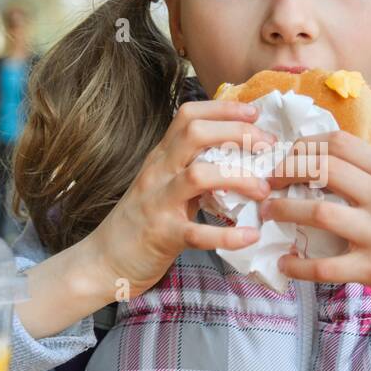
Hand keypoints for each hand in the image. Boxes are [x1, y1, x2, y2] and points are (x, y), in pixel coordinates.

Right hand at [85, 100, 277, 299]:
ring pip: (198, 175)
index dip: (224, 109)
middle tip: (268, 146)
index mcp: (161, 158)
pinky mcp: (162, 236)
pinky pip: (198, 233)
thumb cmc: (141, 221)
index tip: (255, 113)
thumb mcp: (163, 184)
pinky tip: (250, 236)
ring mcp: (158, 203)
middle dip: (237, 133)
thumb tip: (237, 154)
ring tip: (263, 190)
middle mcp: (158, 173)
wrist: (102, 261)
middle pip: (195, 134)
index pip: (188, 116)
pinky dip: (227, 235)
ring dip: (238, 178)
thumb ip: (192, 166)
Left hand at [260, 130, 370, 304]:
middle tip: (268, 180)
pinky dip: (298, 265)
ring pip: (319, 213)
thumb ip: (370, 172)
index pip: (339, 143)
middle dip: (286, 170)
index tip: (287, 154)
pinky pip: (325, 266)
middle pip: (323, 168)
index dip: (304, 144)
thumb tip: (322, 159)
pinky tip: (285, 262)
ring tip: (267, 212)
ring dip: (284, 210)